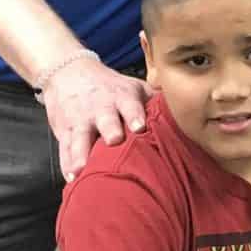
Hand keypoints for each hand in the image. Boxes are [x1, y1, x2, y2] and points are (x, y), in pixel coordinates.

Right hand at [41, 56, 157, 181]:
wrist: (70, 72)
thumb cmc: (110, 87)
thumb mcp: (133, 87)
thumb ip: (155, 101)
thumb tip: (186, 113)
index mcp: (121, 97)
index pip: (130, 105)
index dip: (135, 115)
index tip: (140, 126)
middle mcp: (101, 108)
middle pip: (105, 120)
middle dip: (110, 129)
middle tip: (114, 140)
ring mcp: (80, 121)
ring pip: (80, 138)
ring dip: (82, 153)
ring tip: (82, 169)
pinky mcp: (64, 131)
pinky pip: (65, 149)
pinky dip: (67, 163)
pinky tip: (71, 177)